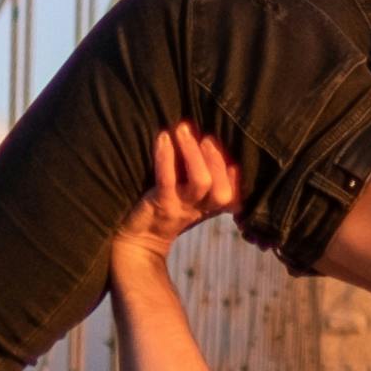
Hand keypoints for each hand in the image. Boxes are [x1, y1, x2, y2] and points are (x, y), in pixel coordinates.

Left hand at [118, 121, 242, 260]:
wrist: (135, 241)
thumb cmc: (160, 212)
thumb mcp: (185, 200)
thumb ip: (198, 181)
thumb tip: (205, 145)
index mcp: (206, 209)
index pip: (232, 199)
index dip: (235, 180)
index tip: (230, 158)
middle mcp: (197, 210)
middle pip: (223, 193)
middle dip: (217, 162)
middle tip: (207, 138)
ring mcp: (179, 207)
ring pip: (201, 182)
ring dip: (194, 153)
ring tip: (183, 130)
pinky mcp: (159, 204)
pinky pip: (167, 180)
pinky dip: (166, 157)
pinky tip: (163, 137)